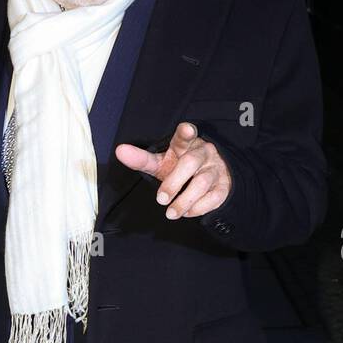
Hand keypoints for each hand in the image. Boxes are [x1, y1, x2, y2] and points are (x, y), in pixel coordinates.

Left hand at [114, 121, 231, 219]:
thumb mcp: (161, 163)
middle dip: (174, 182)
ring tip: (171, 214)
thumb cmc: (180, 169)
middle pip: (190, 163)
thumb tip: (119, 150)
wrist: (208, 180)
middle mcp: (202, 153)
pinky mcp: (223, 186)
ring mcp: (215, 169)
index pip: (184, 137)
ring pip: (202, 183)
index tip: (187, 129)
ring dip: (184, 201)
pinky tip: (187, 212)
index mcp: (185, 145)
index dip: (185, 133)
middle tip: (161, 200)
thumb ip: (141, 159)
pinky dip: (199, 208)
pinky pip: (214, 197)